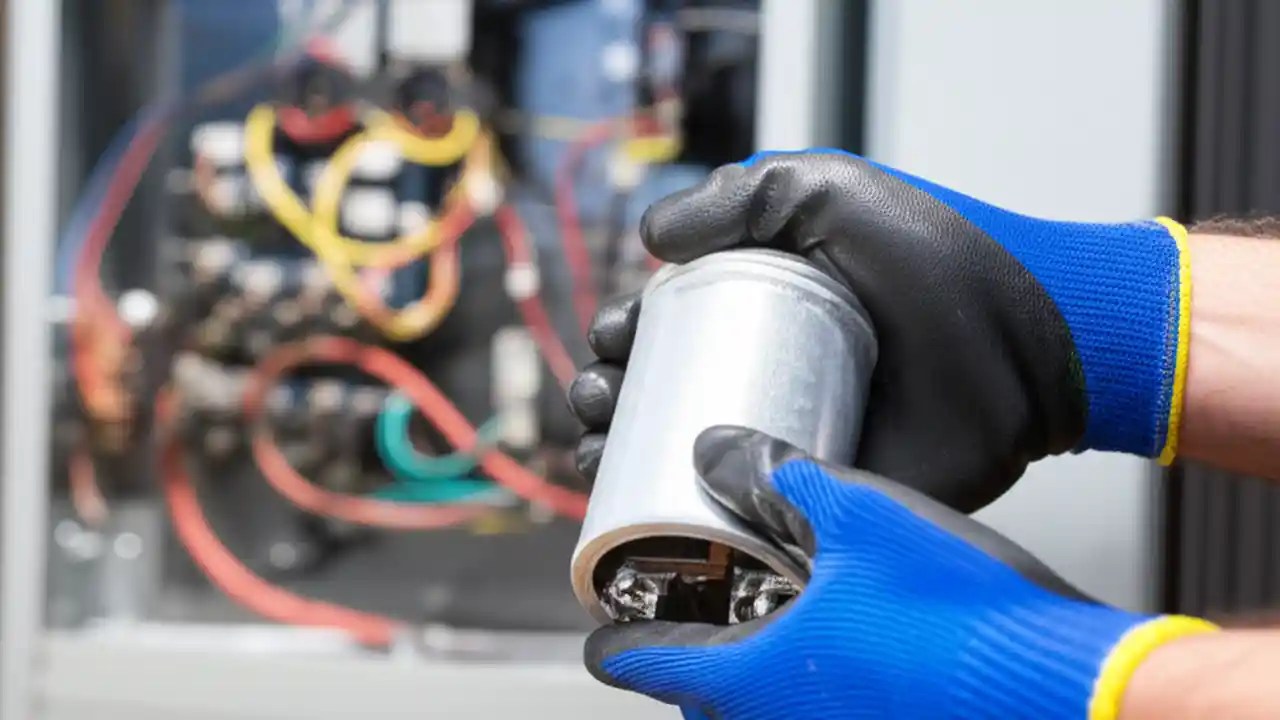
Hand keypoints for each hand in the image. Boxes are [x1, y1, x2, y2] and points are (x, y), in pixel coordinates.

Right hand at [569, 150, 1188, 511]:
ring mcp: (793, 433)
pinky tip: (638, 506)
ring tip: (602, 448)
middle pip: (662, 389)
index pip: (670, 321)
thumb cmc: (940, 258)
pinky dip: (678, 514)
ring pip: (682, 455)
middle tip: (603, 396)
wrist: (1028, 343)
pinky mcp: (819, 491)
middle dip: (608, 393)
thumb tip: (650, 240)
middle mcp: (772, 370)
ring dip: (621, 454)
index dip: (626, 333)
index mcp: (766, 303)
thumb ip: (741, 195)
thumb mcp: (832, 193)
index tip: (614, 340)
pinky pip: (737, 510)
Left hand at [585, 426, 1215, 719]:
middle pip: (697, 698)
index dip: (614, 637)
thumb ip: (780, 479)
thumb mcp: (862, 518)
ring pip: (759, 712)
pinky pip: (817, 716)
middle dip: (687, 653)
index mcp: (751, 679)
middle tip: (695, 609)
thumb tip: (720, 450)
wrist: (1073, 690)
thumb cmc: (966, 616)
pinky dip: (809, 684)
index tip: (604, 627)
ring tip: (771, 615)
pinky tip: (849, 642)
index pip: (639, 664)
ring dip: (749, 671)